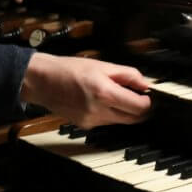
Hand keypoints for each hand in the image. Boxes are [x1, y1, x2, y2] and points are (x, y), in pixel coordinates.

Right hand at [20, 53, 153, 127]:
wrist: (42, 81)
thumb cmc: (69, 70)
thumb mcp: (103, 66)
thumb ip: (128, 75)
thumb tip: (146, 84)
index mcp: (105, 93)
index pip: (140, 108)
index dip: (149, 102)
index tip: (149, 96)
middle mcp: (99, 111)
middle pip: (134, 119)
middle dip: (141, 110)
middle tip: (140, 98)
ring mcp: (92, 121)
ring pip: (121, 122)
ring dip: (126, 112)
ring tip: (119, 96)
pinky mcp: (85, 126)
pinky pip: (107, 122)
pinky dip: (111, 114)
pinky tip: (103, 102)